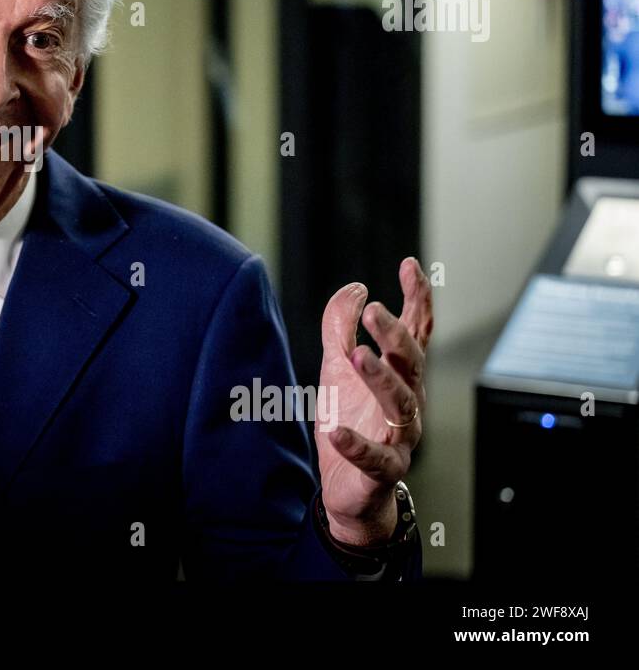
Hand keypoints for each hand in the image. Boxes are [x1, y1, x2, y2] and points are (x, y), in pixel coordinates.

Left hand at [314, 257, 431, 545]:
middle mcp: (409, 402)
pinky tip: (336, 430)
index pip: (417, 332)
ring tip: (358, 356)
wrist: (348, 486)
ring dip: (381, 379)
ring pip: (401, 405)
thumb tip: (354, 288)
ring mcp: (400, 437)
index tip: (409, 265)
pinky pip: (374, 457)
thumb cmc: (350, 420)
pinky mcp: (383, 470)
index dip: (417, 299)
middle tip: (375, 311)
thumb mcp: (336, 368)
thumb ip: (340, 328)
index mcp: (401, 375)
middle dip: (396, 336)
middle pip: (411, 363)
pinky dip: (356, 443)